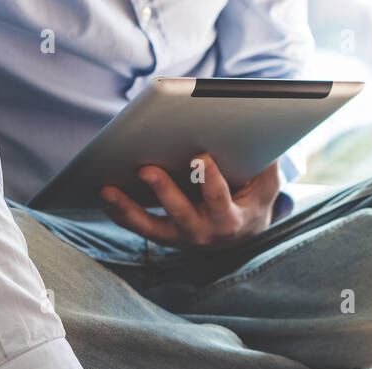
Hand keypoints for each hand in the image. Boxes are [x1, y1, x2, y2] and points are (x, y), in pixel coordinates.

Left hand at [100, 153, 279, 247]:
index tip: (202, 158)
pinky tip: (106, 198)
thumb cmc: (254, 196)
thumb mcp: (266, 181)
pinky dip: (121, 214)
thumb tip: (256, 127)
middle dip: (164, 192)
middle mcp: (205, 233)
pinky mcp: (166, 236)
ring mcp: (182, 238)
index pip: (220, 200)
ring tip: (107, 189)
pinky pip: (140, 228)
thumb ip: (264, 160)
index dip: (211, 181)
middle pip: (181, 215)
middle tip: (146, 169)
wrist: (244, 231)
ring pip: (152, 227)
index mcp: (231, 220)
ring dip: (128, 209)